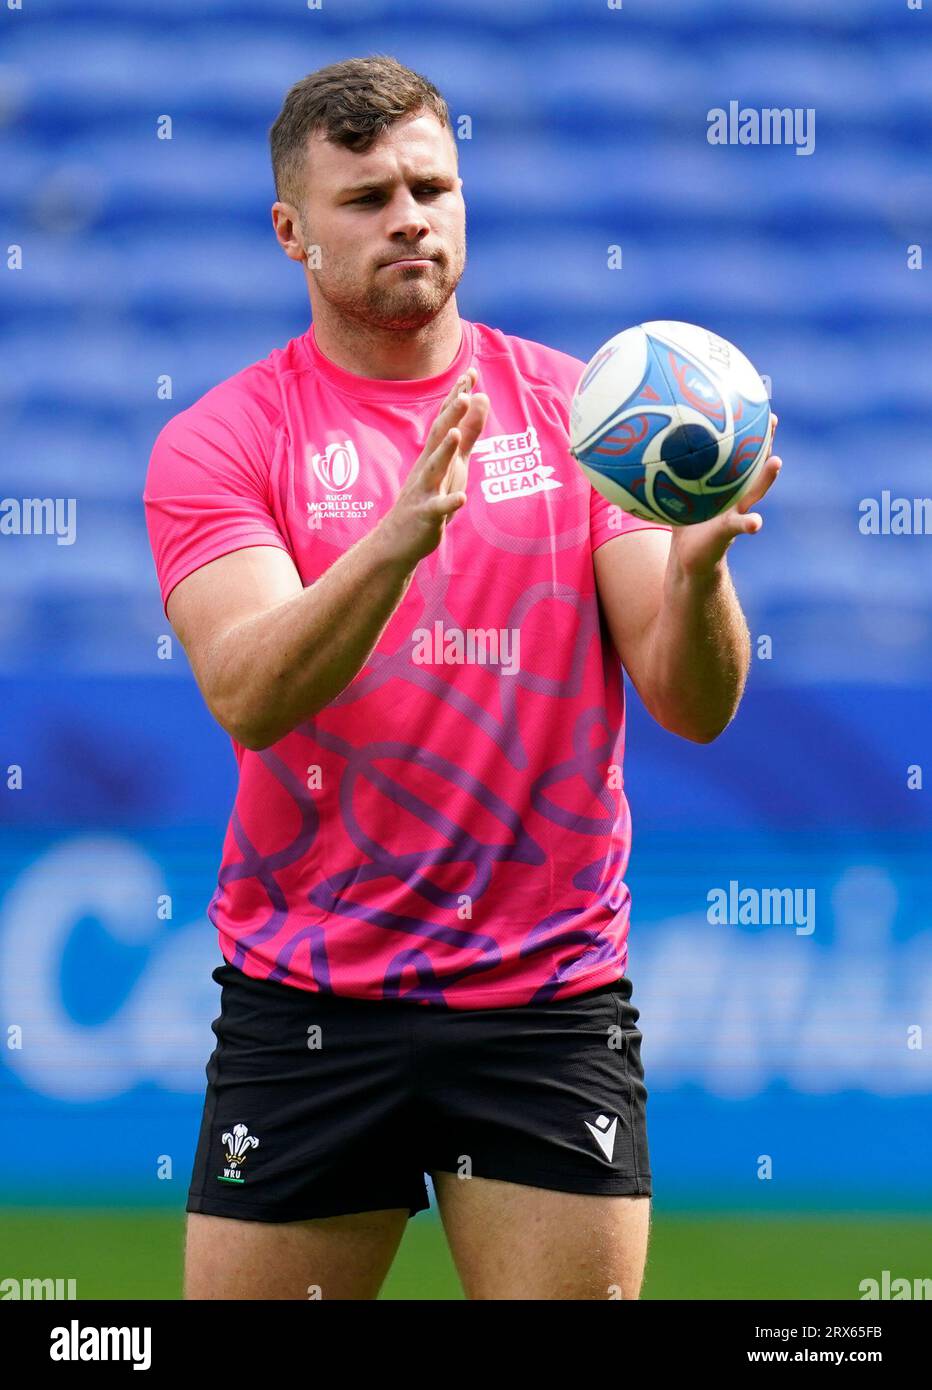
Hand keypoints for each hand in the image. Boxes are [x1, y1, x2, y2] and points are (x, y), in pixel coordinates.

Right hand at [377, 366, 488, 567]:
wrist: (398, 538)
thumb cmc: (429, 496)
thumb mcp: (454, 463)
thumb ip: (469, 433)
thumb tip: (480, 398)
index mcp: (434, 455)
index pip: (447, 421)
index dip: (458, 399)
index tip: (471, 373)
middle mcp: (427, 468)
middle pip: (438, 438)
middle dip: (451, 417)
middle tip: (465, 394)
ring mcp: (425, 491)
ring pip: (435, 469)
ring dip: (445, 451)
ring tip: (456, 434)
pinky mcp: (426, 516)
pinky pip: (438, 509)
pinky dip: (449, 503)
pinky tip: (460, 498)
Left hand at [669, 413, 781, 576]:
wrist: (688, 560)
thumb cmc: (681, 522)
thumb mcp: (672, 493)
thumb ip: (665, 472)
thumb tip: (641, 443)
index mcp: (724, 482)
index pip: (737, 451)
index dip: (744, 429)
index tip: (750, 401)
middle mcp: (734, 493)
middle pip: (753, 463)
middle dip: (764, 441)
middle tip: (772, 419)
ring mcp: (734, 512)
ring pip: (754, 491)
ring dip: (766, 478)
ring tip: (777, 462)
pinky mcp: (728, 533)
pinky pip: (740, 527)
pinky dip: (749, 524)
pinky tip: (757, 523)